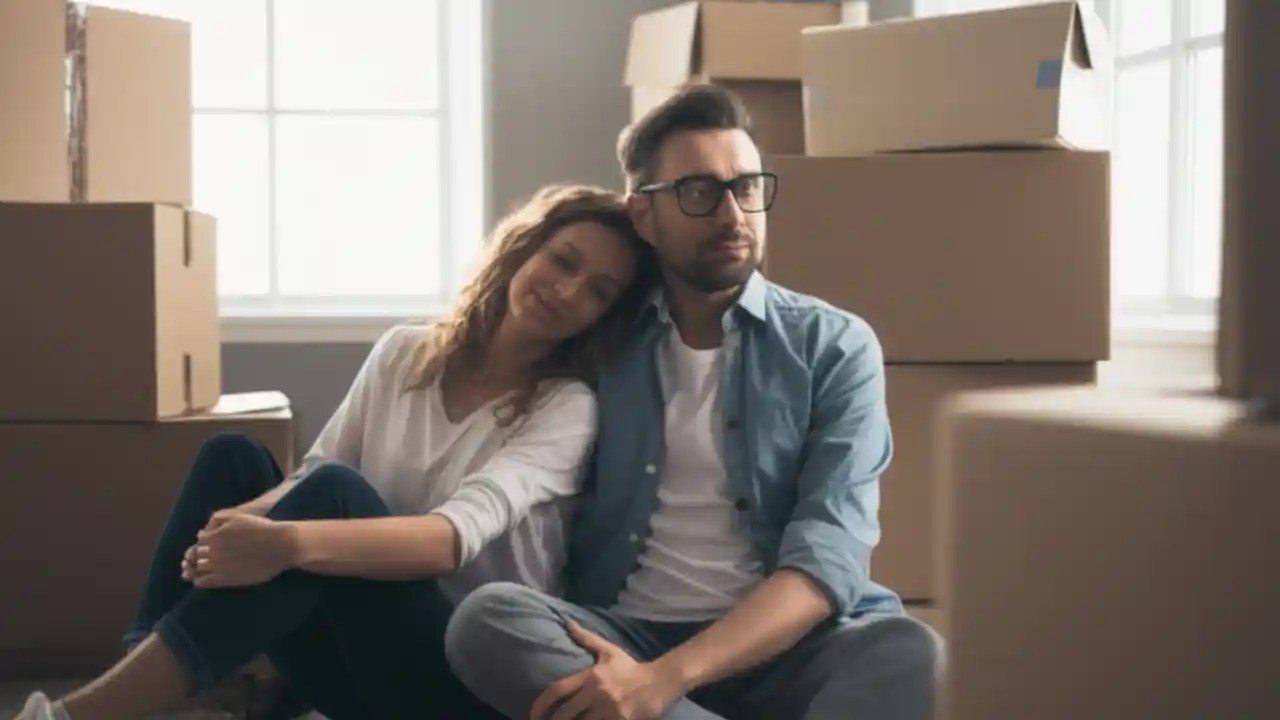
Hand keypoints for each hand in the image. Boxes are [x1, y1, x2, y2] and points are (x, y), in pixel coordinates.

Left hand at [184, 514, 297, 588]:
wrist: (281, 545)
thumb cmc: (264, 529)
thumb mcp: (239, 518)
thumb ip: (218, 522)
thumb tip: (200, 533)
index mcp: (216, 535)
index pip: (199, 542)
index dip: (204, 545)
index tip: (211, 549)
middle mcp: (214, 550)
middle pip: (196, 555)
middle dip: (200, 557)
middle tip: (210, 560)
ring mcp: (218, 565)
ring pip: (197, 568)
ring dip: (198, 569)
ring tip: (207, 571)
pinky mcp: (225, 578)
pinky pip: (203, 582)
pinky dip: (201, 581)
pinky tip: (207, 580)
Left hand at [530, 621, 683, 719]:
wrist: (662, 681)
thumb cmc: (631, 668)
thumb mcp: (609, 651)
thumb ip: (586, 639)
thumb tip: (567, 623)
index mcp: (591, 675)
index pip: (557, 690)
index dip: (540, 704)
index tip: (533, 714)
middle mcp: (597, 693)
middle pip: (564, 714)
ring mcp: (609, 711)